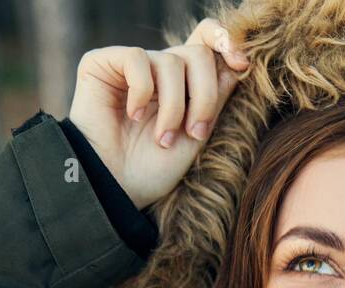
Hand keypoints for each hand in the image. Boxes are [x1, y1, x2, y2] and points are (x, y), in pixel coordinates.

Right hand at [67, 18, 249, 209]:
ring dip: (173, 106)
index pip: (207, 42)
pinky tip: (132, 115)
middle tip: (195, 132)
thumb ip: (214, 100)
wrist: (115, 188)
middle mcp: (159, 70)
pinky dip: (141, 91)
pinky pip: (136, 59)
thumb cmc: (153, 170)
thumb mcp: (195, 136)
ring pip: (172, 61)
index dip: (226, 43)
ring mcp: (131, 66)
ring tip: (162, 138)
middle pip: (198, 54)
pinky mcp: (103, 63)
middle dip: (204, 96)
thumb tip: (235, 66)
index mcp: (184, 84)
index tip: (241, 65)